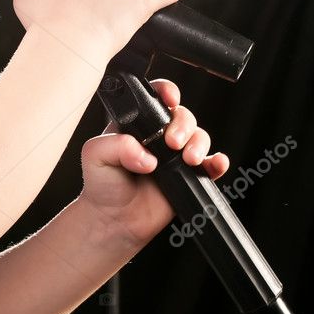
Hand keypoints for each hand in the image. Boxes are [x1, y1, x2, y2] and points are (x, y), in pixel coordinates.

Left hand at [76, 78, 229, 248]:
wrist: (115, 220)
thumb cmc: (102, 184)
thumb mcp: (95, 156)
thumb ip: (115, 146)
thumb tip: (145, 155)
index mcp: (136, 123)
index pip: (155, 98)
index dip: (167, 92)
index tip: (170, 100)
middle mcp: (158, 135)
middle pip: (182, 115)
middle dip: (183, 124)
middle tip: (172, 143)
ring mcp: (176, 155)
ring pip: (199, 136)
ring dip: (199, 143)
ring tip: (188, 159)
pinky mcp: (189, 176)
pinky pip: (211, 164)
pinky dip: (218, 162)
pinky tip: (214, 165)